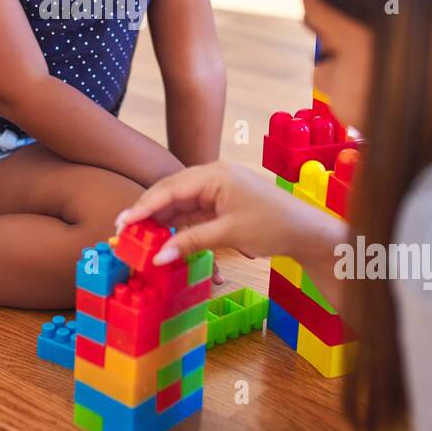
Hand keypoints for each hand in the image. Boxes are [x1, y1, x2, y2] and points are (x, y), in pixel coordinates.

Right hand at [115, 161, 329, 265]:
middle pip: (171, 192)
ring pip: (180, 204)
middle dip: (147, 212)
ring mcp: (217, 191)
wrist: (308, 232)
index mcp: (214, 174)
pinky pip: (192, 214)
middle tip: (124, 231)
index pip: (170, 188)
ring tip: (139, 238)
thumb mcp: (229, 233)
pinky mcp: (221, 205)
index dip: (144, 206)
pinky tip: (164, 240)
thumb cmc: (275, 225)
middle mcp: (212, 177)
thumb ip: (191, 241)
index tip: (123, 222)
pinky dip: (178, 227)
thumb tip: (159, 256)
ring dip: (161, 220)